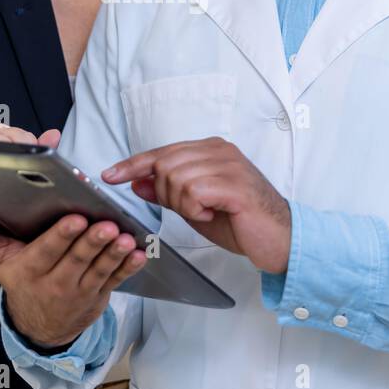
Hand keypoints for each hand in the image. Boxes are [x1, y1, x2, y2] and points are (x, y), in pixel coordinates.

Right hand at [0, 204, 145, 348]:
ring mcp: (79, 290)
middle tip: (106, 226)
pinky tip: (139, 253)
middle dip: (92, 242)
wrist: (38, 324)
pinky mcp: (99, 294)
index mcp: (29, 269)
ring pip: (99, 269)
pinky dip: (129, 267)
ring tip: (125, 237)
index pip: (47, 251)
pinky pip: (116, 280)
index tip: (76, 219)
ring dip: (114, 254)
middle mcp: (55, 282)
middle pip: (76, 259)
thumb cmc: (17, 279)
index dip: (62, 236)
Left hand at [101, 137, 291, 274]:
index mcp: (210, 149)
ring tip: (205, 213)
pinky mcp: (234, 184)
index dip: (132, 164)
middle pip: (164, 165)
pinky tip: (212, 215)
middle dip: (166, 194)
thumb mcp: (194, 206)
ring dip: (183, 204)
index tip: (109, 175)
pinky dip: (196, 210)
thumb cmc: (240, 222)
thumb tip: (136, 181)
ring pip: (176, 178)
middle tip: (191, 210)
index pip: (162, 152)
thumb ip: (167, 191)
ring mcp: (229, 164)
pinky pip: (194, 192)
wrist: (280, 239)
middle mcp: (219, 150)